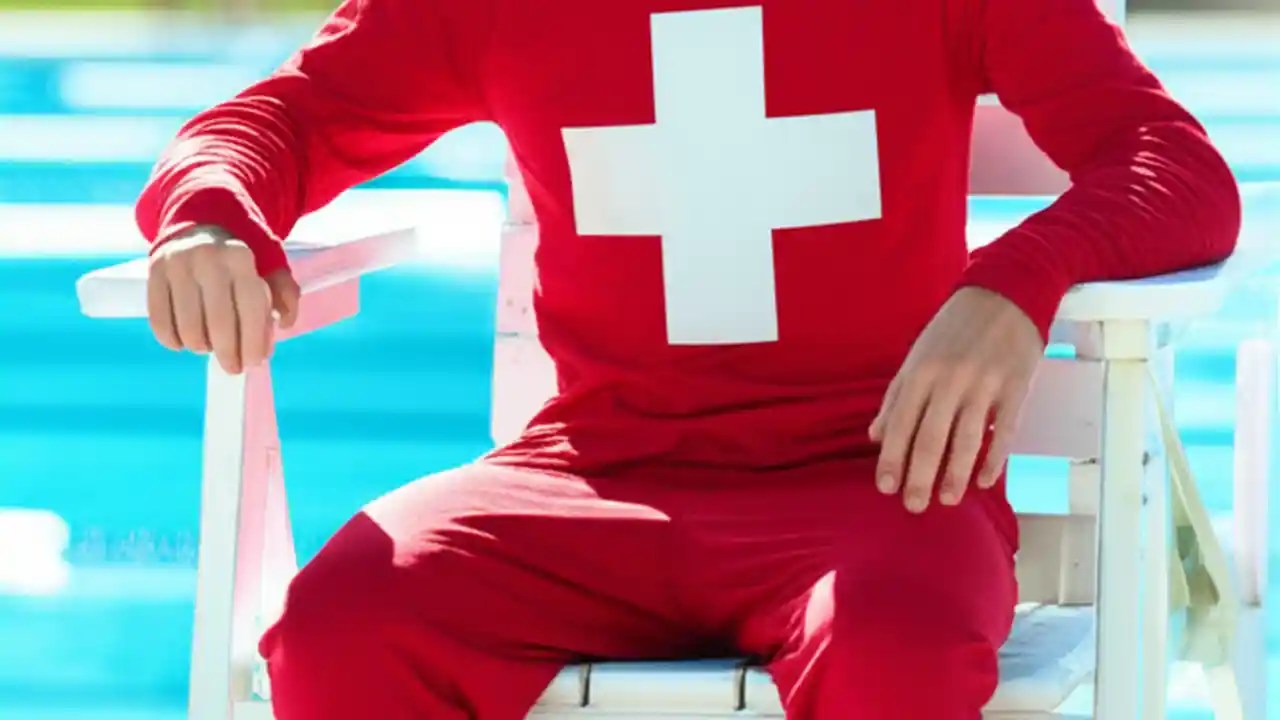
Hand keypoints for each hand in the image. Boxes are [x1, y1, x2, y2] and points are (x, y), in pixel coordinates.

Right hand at [147, 226, 299, 373]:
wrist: (197, 223)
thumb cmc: (237, 256)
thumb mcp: (270, 263)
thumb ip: (285, 292)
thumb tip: (286, 322)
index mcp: (240, 257)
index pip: (250, 306)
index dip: (253, 340)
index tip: (254, 361)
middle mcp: (207, 259)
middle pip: (218, 322)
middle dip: (229, 353)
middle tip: (233, 367)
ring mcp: (176, 265)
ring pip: (188, 326)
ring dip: (201, 346)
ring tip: (209, 346)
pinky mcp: (153, 273)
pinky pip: (160, 320)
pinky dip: (172, 340)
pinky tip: (183, 343)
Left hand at [868, 287, 1042, 512]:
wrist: (1005, 294)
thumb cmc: (954, 328)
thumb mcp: (917, 355)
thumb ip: (896, 396)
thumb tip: (875, 435)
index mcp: (920, 372)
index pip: (900, 424)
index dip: (892, 458)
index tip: (886, 488)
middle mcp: (949, 380)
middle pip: (931, 437)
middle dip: (920, 475)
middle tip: (914, 506)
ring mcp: (984, 385)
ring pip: (967, 439)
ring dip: (956, 473)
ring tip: (948, 500)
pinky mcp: (1015, 388)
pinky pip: (1004, 431)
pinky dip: (994, 459)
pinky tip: (984, 481)